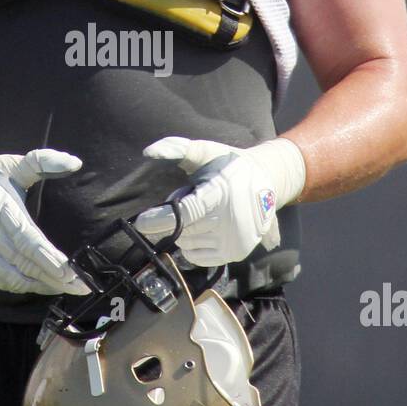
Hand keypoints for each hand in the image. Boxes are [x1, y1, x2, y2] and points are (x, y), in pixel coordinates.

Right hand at [0, 135, 89, 295]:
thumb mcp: (12, 164)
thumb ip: (43, 162)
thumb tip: (76, 162)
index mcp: (1, 211)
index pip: (29, 241)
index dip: (49, 259)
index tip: (69, 273)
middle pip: (26, 264)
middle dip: (54, 278)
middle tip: (80, 288)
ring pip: (13, 278)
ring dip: (39, 286)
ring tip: (63, 288)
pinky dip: (20, 286)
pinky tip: (38, 286)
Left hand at [133, 135, 305, 266]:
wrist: (266, 181)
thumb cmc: (227, 165)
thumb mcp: (205, 151)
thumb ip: (176, 148)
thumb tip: (148, 152)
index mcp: (221, 194)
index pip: (184, 213)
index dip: (160, 219)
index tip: (140, 223)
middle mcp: (230, 220)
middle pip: (182, 229)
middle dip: (177, 215)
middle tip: (191, 199)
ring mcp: (234, 240)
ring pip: (186, 243)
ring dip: (186, 229)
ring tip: (203, 212)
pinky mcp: (236, 253)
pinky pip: (196, 257)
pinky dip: (192, 245)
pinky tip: (204, 228)